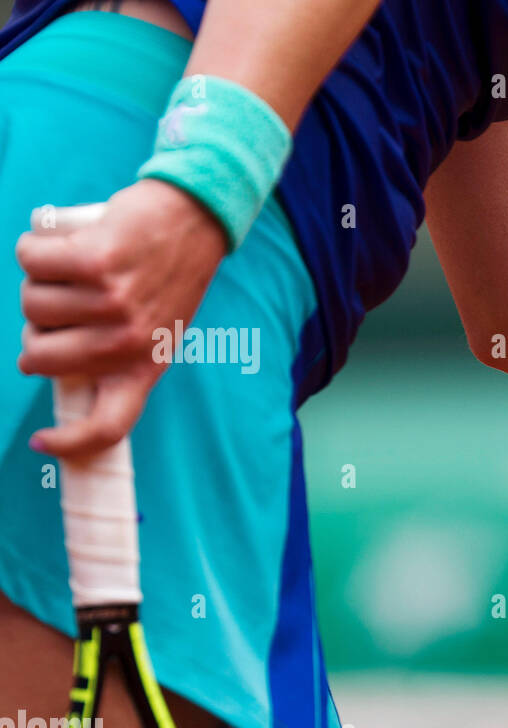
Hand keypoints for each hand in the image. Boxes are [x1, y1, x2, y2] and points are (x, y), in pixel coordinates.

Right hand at [17, 179, 226, 456]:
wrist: (194, 220)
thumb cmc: (166, 275)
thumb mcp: (157, 329)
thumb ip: (115, 352)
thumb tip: (46, 361)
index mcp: (145, 366)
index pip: (108, 426)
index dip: (71, 443)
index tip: (42, 442)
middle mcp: (130, 341)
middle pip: (40, 355)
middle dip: (36, 329)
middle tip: (59, 306)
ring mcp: (114, 302)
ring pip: (31, 302)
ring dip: (39, 281)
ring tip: (75, 268)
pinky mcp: (96, 260)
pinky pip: (31, 260)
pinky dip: (36, 248)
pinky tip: (61, 242)